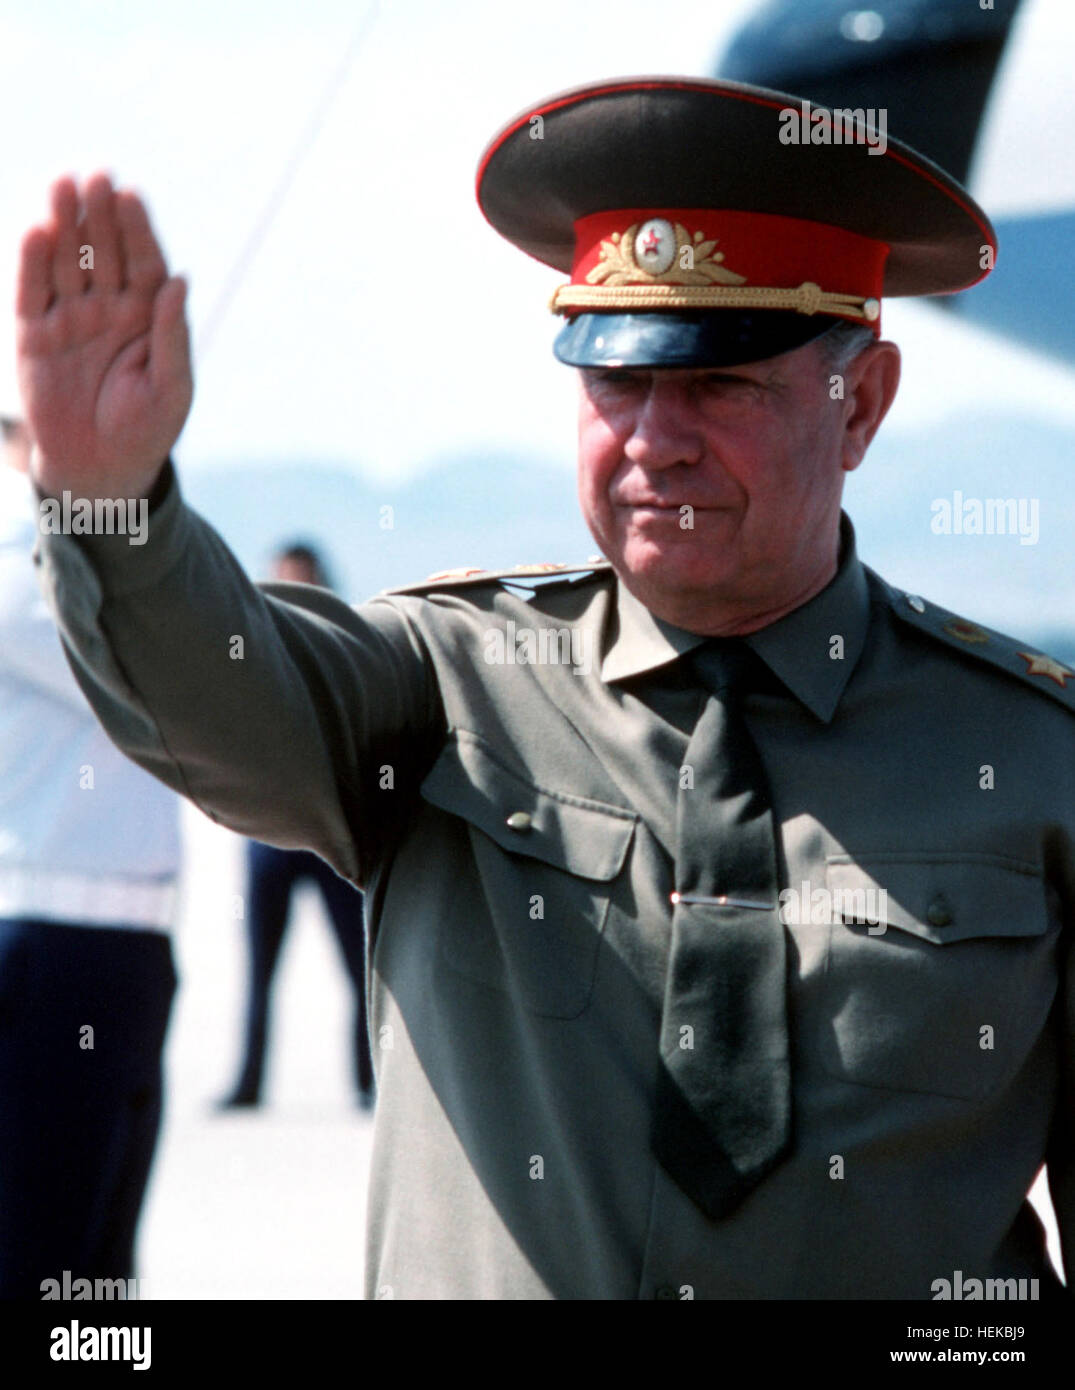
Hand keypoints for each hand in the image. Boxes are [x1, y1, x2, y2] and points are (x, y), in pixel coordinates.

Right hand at [15, 173, 192, 499]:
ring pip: (67, 262)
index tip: (132, 194)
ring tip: (63, 185)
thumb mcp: (171, 389)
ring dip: (65, 224)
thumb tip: (180, 279)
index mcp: (148, 318)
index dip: (137, 229)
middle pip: (104, 251)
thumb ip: (173, 336)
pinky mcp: (35, 335)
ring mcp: (71, 318)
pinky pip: (32, 291)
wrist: (101, 471)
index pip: (144, 263)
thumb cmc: (146, 431)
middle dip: (100, 214)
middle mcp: (109, 309)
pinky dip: (32, 261)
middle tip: (97, 175)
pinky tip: (37, 229)